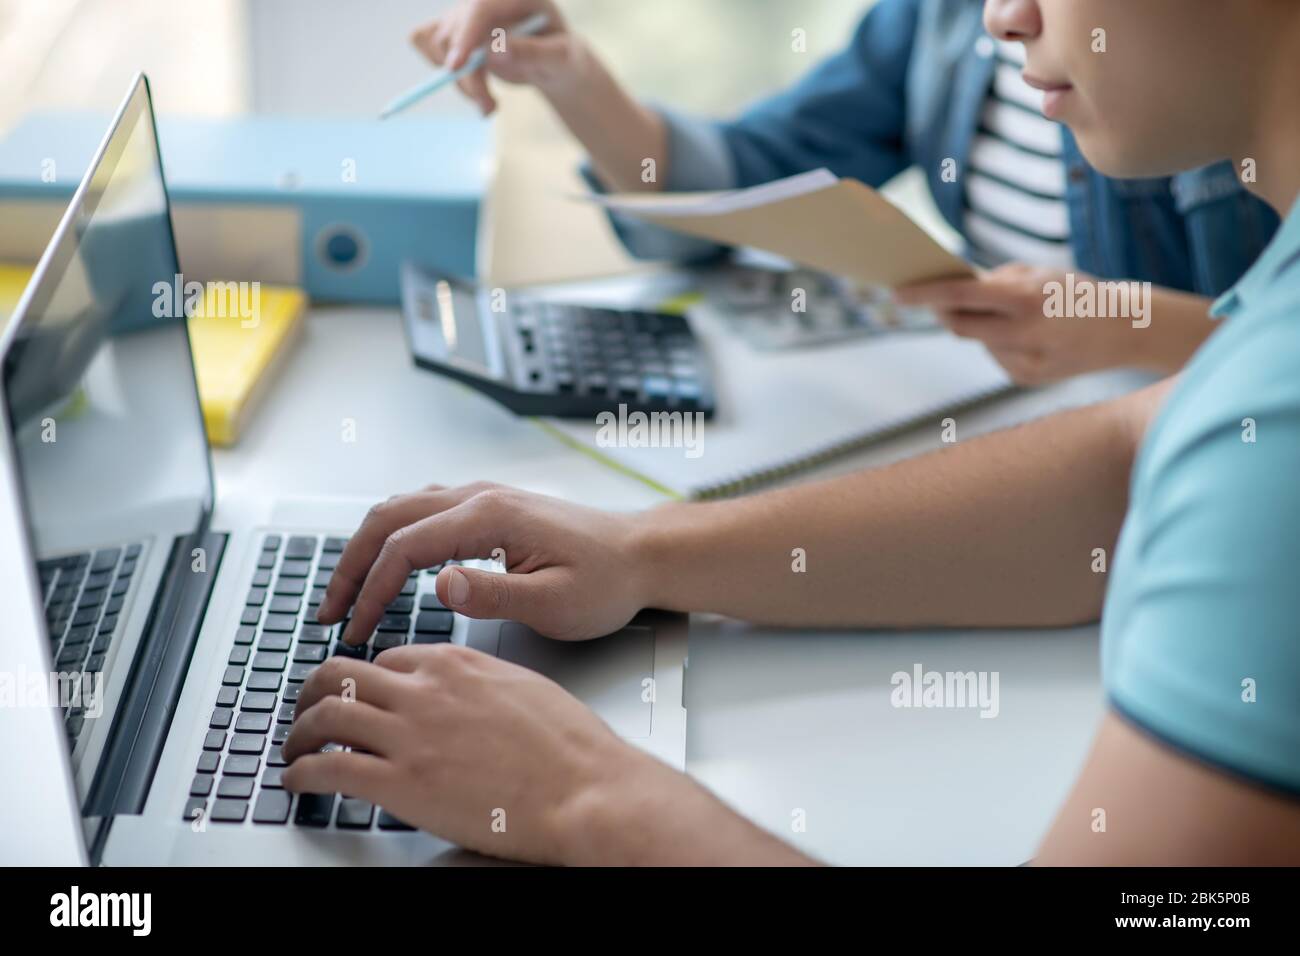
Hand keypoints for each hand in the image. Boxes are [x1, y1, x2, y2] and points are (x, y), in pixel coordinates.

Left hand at [280, 643, 673, 863]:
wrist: (585, 789)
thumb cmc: (570, 748)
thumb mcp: (523, 689)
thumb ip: (481, 685)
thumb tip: (466, 696)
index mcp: (456, 664)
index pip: (388, 658)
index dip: (367, 678)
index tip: (361, 695)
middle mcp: (425, 690)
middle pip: (342, 674)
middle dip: (314, 691)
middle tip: (308, 709)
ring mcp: (409, 735)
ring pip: (325, 715)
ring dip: (299, 731)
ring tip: (294, 747)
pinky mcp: (400, 783)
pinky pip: (328, 768)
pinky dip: (301, 771)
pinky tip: (298, 780)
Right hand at [315, 482, 648, 642]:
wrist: (641, 554)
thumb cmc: (606, 581)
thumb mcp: (554, 602)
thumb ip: (493, 594)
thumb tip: (438, 584)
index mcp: (490, 516)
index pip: (405, 547)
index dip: (372, 589)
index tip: (356, 627)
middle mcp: (479, 496)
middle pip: (388, 519)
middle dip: (351, 565)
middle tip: (330, 611)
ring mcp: (482, 497)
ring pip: (400, 509)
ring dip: (367, 548)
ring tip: (348, 593)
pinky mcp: (488, 508)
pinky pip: (422, 511)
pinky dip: (391, 537)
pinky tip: (386, 566)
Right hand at [409, 0, 580, 114]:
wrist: (553, 63)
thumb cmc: (562, 57)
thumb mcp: (560, 57)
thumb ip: (532, 52)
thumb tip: (496, 50)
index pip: (479, 9)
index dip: (465, 36)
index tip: (456, 67)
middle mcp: (484, 2)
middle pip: (454, 32)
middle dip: (467, 76)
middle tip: (490, 108)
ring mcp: (466, 17)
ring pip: (441, 46)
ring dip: (462, 83)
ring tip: (490, 106)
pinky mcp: (456, 34)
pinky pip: (428, 45)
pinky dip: (446, 72)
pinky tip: (473, 88)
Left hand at [895, 264, 1160, 384]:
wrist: (1128, 329)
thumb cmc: (1076, 292)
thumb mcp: (1039, 274)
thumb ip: (996, 281)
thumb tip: (951, 291)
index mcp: (1024, 299)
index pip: (959, 296)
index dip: (924, 294)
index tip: (896, 292)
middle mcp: (1022, 334)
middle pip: (959, 327)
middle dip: (945, 314)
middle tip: (938, 302)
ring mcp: (1024, 361)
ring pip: (979, 343)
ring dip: (981, 328)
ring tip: (1015, 317)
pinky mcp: (1027, 379)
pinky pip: (996, 357)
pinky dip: (1001, 344)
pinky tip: (1030, 338)